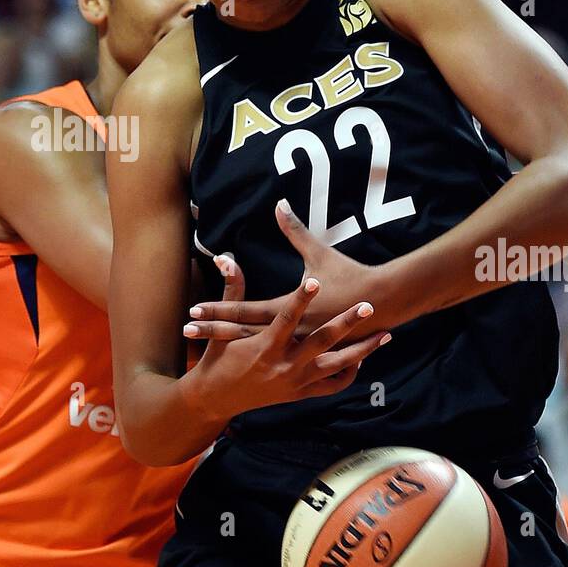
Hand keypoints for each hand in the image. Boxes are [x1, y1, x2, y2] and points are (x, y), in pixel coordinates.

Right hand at [182, 256, 389, 418]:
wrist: (215, 400)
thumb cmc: (217, 359)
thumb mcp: (223, 326)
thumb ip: (232, 290)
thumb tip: (227, 257)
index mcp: (264, 345)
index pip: (286, 317)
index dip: (300, 299)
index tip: (315, 281)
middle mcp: (284, 365)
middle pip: (322, 341)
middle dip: (347, 323)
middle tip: (368, 305)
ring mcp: (296, 381)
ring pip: (337, 365)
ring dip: (363, 350)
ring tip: (385, 334)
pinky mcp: (301, 393)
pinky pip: (333, 385)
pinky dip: (349, 372)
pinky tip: (362, 357)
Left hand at [183, 201, 385, 340]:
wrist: (381, 302)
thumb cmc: (349, 276)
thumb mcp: (318, 253)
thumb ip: (295, 231)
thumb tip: (279, 204)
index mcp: (289, 308)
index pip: (245, 310)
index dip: (218, 309)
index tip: (192, 310)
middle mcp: (290, 330)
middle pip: (243, 333)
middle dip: (214, 332)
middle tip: (187, 331)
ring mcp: (298, 344)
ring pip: (257, 347)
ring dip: (228, 346)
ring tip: (202, 348)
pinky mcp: (309, 352)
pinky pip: (278, 357)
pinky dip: (257, 357)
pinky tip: (239, 362)